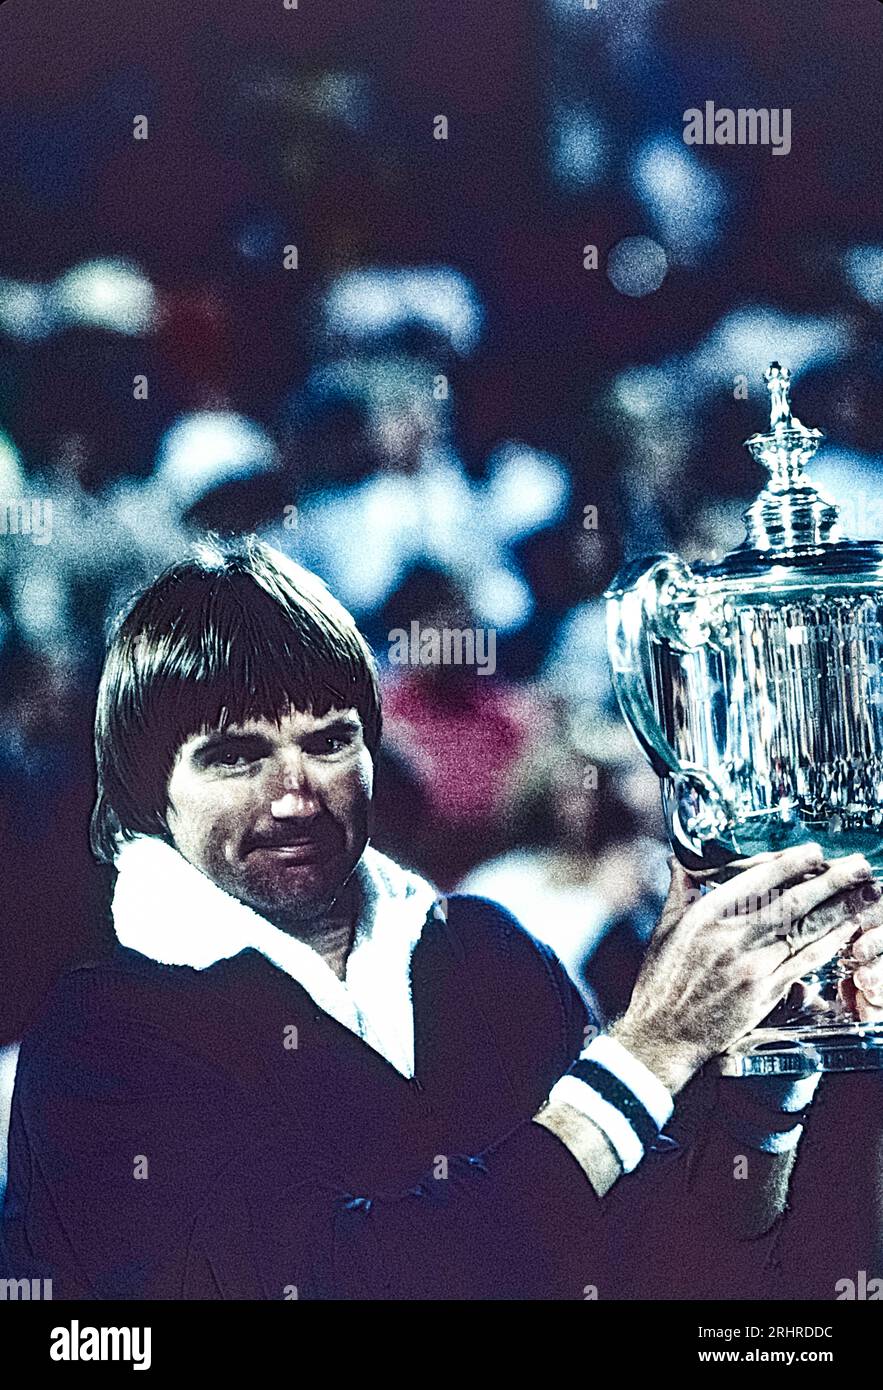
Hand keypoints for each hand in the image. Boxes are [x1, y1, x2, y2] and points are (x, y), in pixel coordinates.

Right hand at [609, 844, 882, 1094]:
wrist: (663, 1035)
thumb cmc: (661, 982)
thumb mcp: (664, 927)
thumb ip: (680, 889)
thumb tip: (682, 859)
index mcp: (707, 914)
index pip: (758, 880)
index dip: (792, 863)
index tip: (814, 851)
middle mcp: (733, 937)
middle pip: (792, 902)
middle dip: (831, 881)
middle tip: (858, 865)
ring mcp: (752, 966)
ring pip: (805, 930)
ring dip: (839, 909)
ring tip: (864, 892)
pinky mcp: (765, 994)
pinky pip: (804, 963)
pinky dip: (828, 945)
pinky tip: (846, 931)